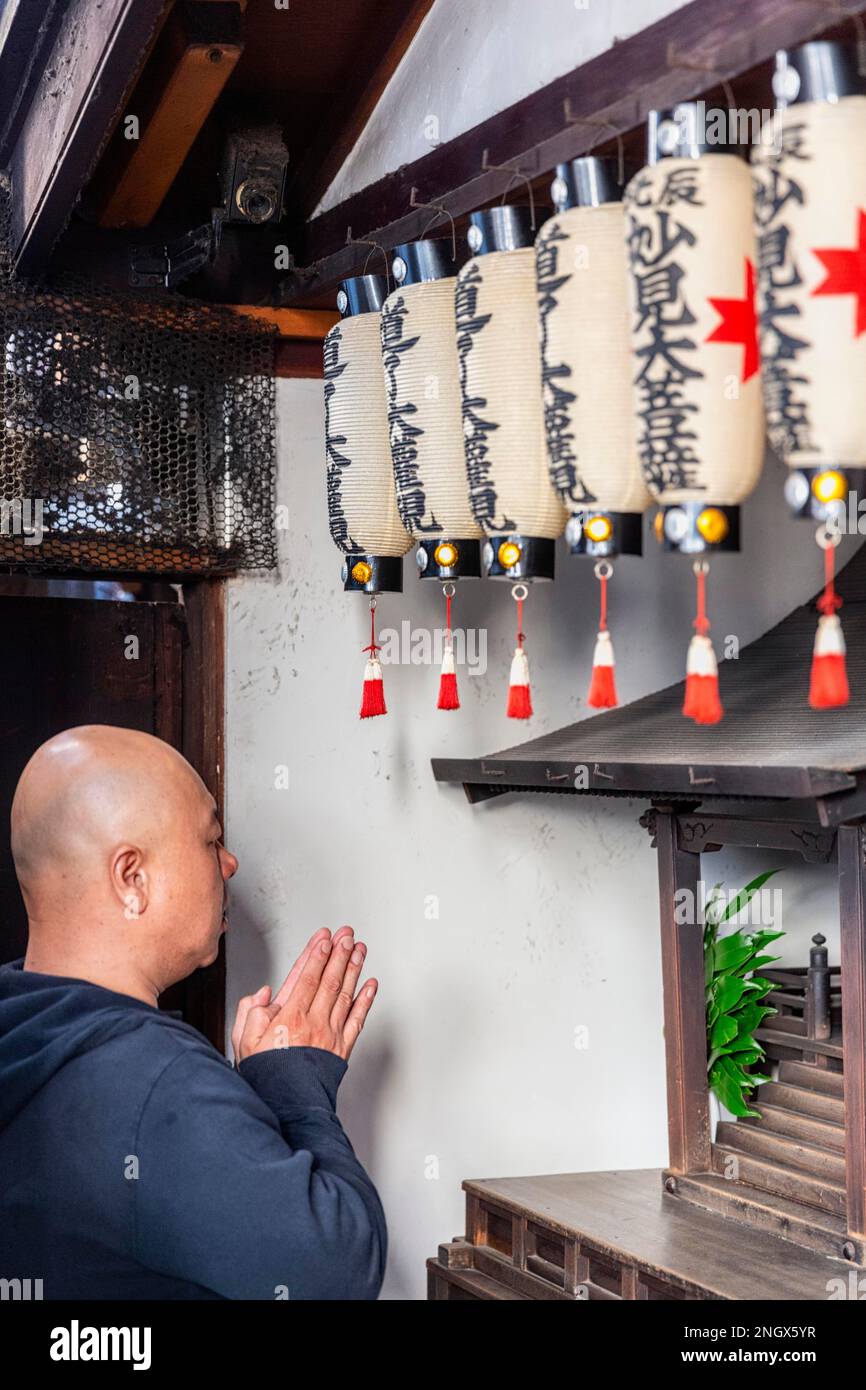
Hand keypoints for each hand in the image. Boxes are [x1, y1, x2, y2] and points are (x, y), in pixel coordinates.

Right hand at [232, 926, 377, 1063]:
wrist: (285, 1105)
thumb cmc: (264, 1073)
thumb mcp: (243, 1040)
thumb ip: (250, 1012)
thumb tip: (264, 993)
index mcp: (289, 1016)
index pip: (305, 976)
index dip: (316, 954)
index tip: (324, 938)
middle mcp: (312, 1021)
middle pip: (329, 979)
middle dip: (339, 953)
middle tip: (347, 934)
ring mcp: (330, 1033)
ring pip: (345, 993)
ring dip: (353, 968)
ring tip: (359, 949)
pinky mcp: (342, 1047)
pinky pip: (357, 1018)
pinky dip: (366, 1000)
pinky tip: (371, 984)